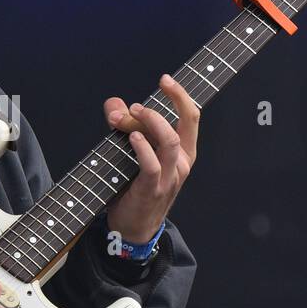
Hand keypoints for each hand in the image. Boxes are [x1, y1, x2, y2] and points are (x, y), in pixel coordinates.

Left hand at [103, 73, 199, 243]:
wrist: (132, 227)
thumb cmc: (135, 187)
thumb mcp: (131, 152)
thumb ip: (124, 125)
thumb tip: (114, 103)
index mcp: (184, 152)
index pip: (192, 117)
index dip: (181, 95)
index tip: (165, 79)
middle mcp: (182, 163)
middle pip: (183, 122)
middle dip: (161, 104)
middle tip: (130, 106)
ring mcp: (170, 177)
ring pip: (169, 140)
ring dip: (149, 122)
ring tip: (130, 115)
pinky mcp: (153, 189)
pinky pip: (152, 164)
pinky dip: (142, 147)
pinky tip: (131, 137)